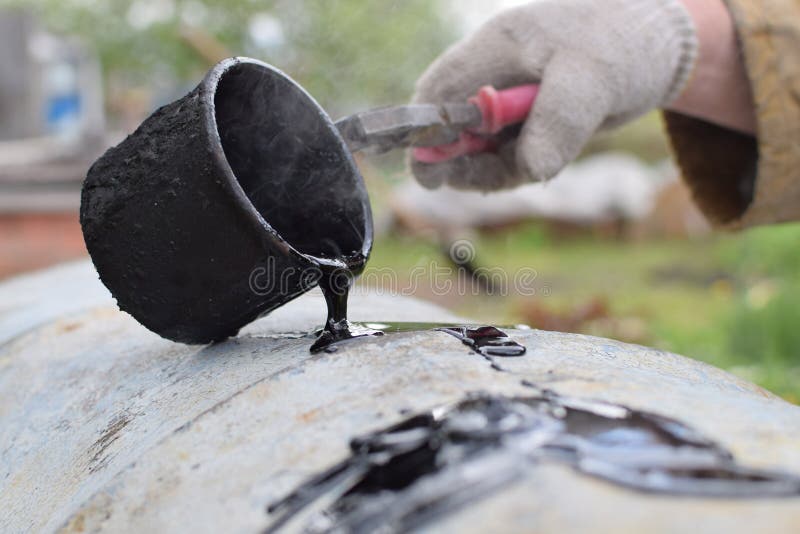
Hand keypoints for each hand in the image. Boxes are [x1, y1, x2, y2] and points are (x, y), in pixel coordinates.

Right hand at [410, 0, 697, 190]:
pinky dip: (515, 169)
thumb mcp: (592, 80)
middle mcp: (494, 74)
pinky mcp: (528, 121)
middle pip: (451, 126)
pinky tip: (539, 164)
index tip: (430, 174)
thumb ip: (557, 124)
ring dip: (492, 170)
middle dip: (460, 160)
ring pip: (479, 147)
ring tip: (534, 165)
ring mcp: (509, 100)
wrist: (658, 48)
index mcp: (497, 47)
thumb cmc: (622, 47)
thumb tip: (530, 170)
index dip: (425, 133)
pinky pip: (506, 154)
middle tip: (484, 181)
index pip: (438, 90)